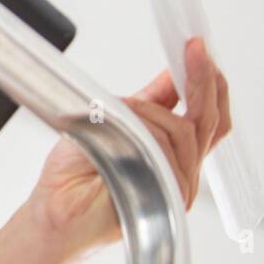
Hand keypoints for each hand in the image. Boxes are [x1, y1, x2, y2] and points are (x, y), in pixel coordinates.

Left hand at [28, 36, 232, 257]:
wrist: (53, 212)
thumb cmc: (72, 176)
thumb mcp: (110, 123)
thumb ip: (147, 103)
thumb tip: (171, 76)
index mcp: (171, 153)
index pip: (208, 116)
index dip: (210, 84)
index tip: (199, 52)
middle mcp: (181, 169)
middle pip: (208, 119)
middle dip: (201, 81)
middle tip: (195, 51)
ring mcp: (177, 183)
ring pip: (182, 131)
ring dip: (148, 112)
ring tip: (117, 113)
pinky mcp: (167, 195)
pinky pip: (167, 152)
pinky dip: (144, 131)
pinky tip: (122, 128)